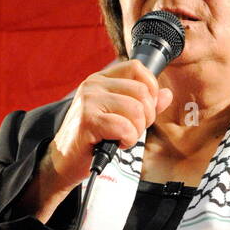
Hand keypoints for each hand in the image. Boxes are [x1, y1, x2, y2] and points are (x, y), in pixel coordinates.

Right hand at [21, 60, 172, 222]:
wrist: (63, 161)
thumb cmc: (91, 139)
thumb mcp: (118, 117)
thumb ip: (143, 104)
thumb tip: (166, 94)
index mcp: (101, 79)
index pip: (137, 68)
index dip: (151, 89)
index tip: (145, 110)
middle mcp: (94, 85)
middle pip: (142, 92)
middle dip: (146, 117)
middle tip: (132, 131)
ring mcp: (89, 101)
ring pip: (136, 110)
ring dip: (136, 131)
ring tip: (122, 138)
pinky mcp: (88, 121)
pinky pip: (124, 127)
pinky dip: (127, 140)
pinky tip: (117, 144)